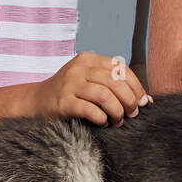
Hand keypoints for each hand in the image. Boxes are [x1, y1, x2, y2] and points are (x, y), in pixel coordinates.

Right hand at [30, 52, 151, 126]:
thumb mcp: (89, 80)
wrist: (35, 101)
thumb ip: (113, 85)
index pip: (120, 68)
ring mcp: (69, 84)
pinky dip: (102, 118)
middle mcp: (79, 68)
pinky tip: (103, 123)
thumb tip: (146, 100)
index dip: (136, 86)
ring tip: (117, 121)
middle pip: (115, 82)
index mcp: (89, 59)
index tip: (142, 102)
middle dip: (129, 100)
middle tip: (132, 114)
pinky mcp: (63, 102)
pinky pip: (90, 110)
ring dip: (117, 112)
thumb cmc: (70, 93)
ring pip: (105, 96)